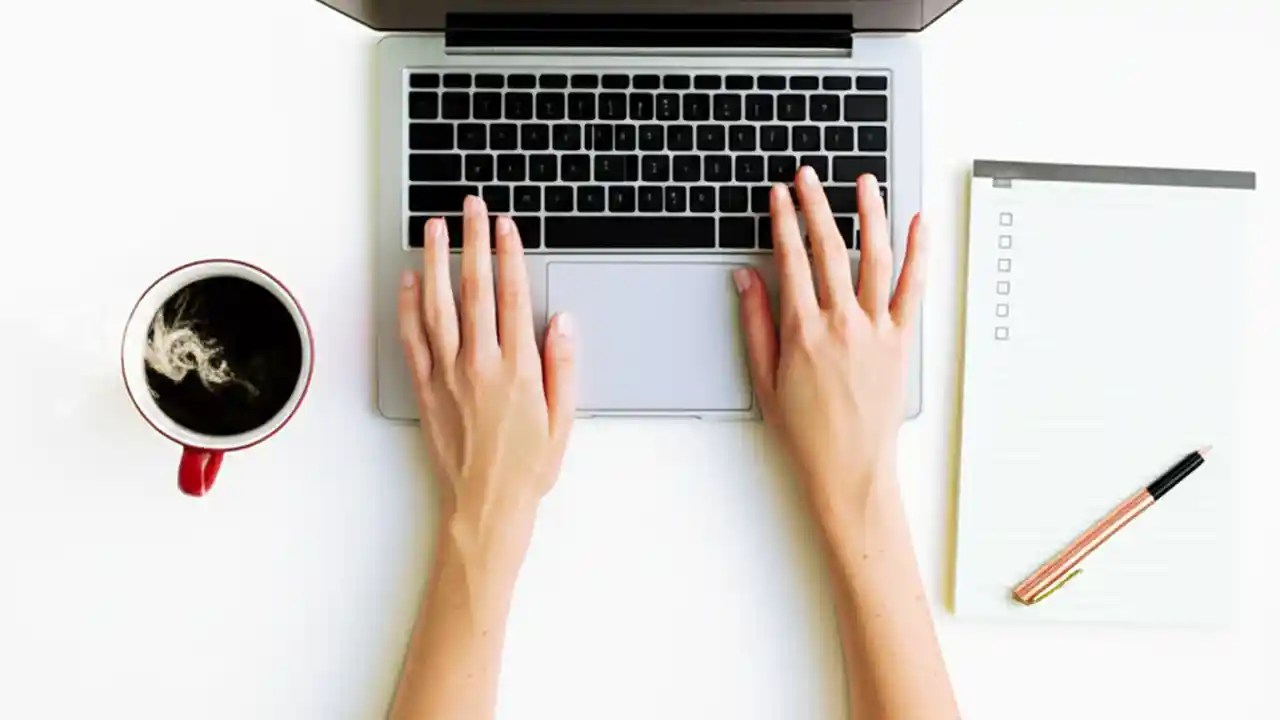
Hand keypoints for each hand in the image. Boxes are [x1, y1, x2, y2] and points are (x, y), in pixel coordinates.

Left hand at [397, 196, 576, 571]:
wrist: (484, 506)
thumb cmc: (527, 468)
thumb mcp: (563, 419)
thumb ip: (563, 366)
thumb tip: (561, 321)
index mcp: (519, 368)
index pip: (512, 295)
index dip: (508, 253)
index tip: (506, 225)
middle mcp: (480, 364)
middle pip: (473, 288)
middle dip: (473, 241)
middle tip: (471, 206)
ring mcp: (448, 374)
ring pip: (438, 304)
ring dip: (436, 260)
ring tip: (435, 227)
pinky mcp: (425, 389)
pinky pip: (413, 338)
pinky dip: (408, 305)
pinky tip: (410, 280)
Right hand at [735, 169, 925, 530]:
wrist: (849, 468)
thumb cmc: (806, 430)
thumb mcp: (764, 378)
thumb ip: (755, 323)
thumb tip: (745, 278)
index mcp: (802, 331)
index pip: (790, 259)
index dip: (783, 221)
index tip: (778, 195)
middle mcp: (841, 324)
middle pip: (828, 249)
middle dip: (817, 205)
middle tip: (809, 176)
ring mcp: (876, 330)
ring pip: (874, 257)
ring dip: (869, 215)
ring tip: (864, 183)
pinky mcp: (902, 341)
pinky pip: (914, 289)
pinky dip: (920, 253)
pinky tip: (919, 224)